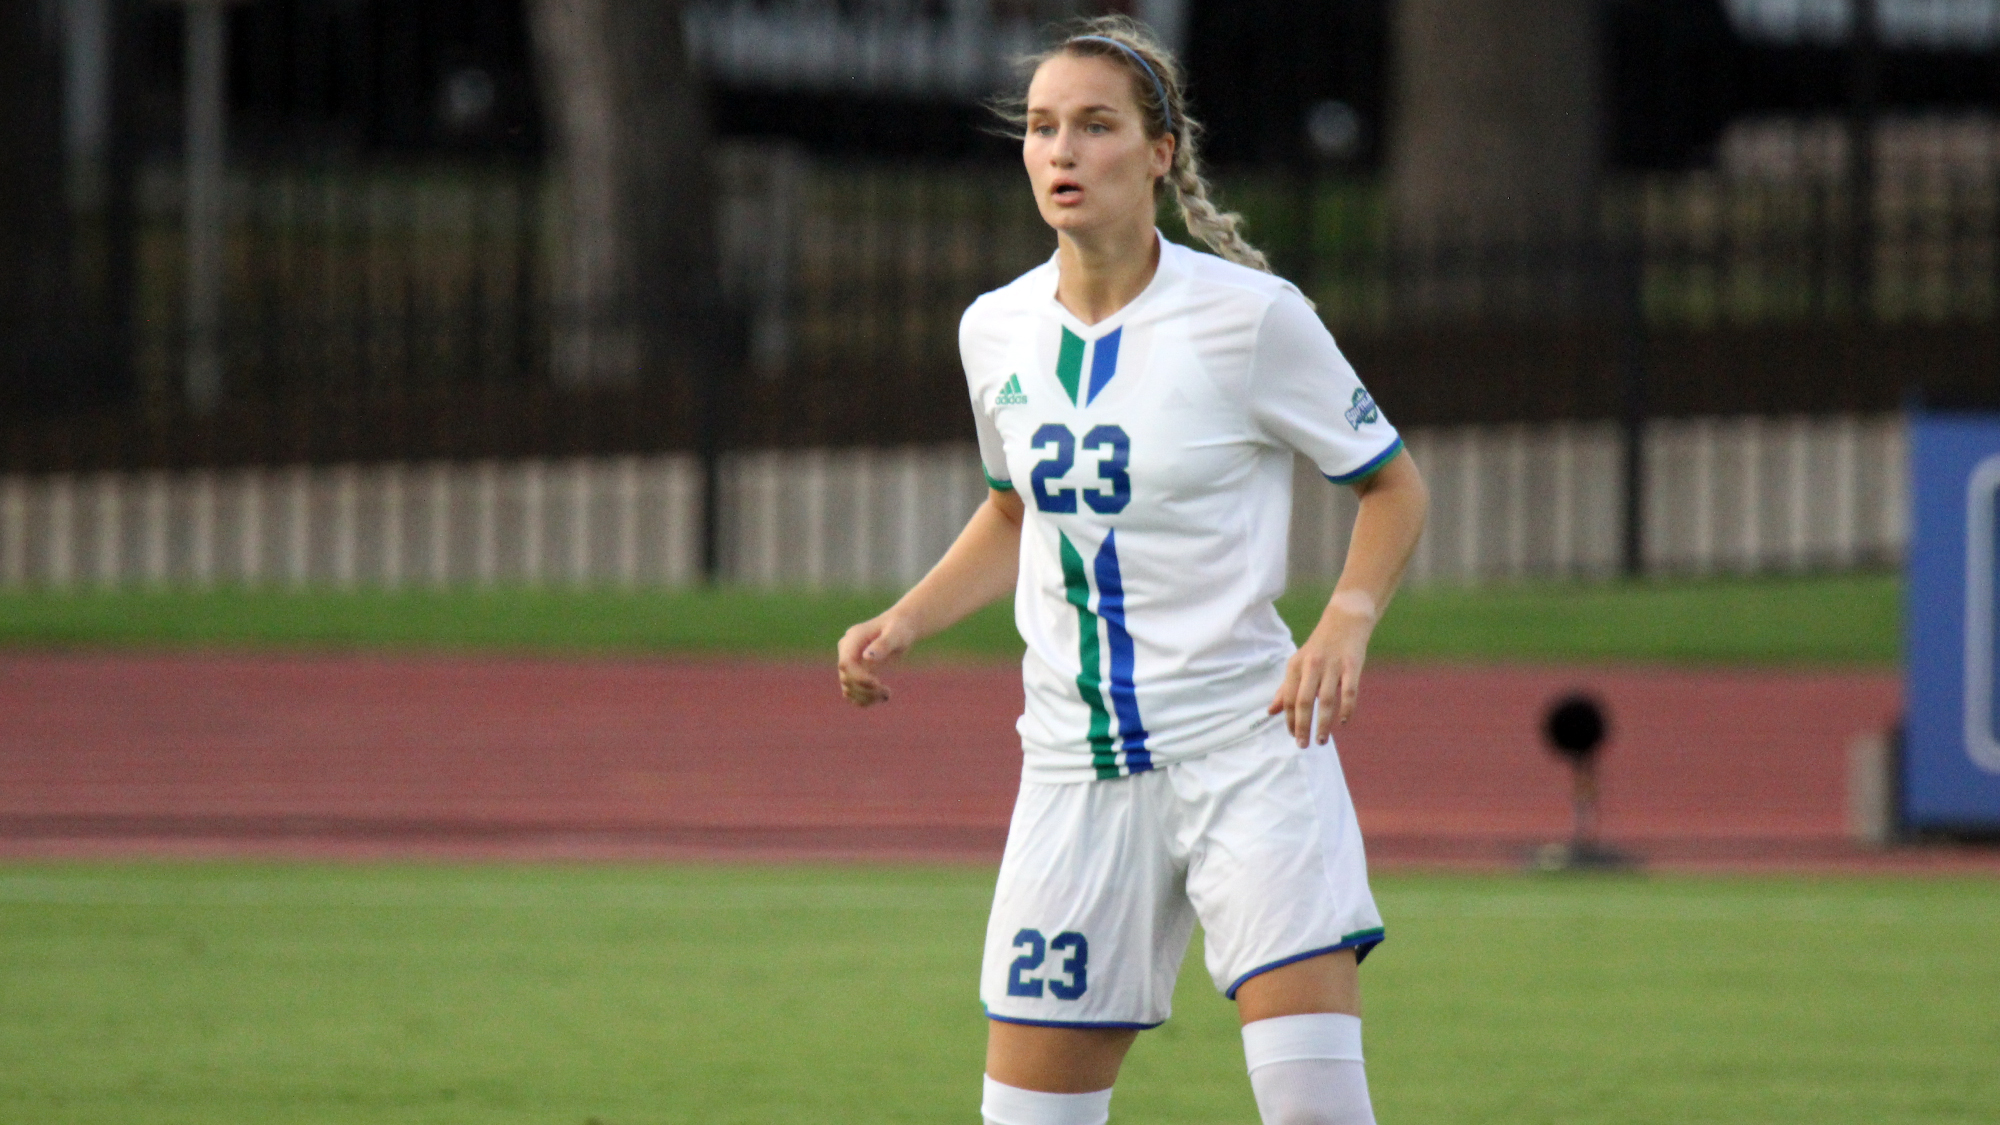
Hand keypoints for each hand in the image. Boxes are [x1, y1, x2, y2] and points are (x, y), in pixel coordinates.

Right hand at [836, 612, 918, 706]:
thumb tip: (867, 657)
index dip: (858, 677)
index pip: (846, 663)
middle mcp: (846, 651)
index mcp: (853, 639)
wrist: (901, 627)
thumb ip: (882, 645)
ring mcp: (849, 662)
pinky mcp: (855, 672)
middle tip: (886, 692)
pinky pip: (853, 692)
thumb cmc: (900, 628)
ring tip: (886, 695)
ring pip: (848, 688)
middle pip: (846, 678)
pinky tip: (882, 697)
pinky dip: (865, 699)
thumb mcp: (896, 635)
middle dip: (866, 690)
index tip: (877, 684)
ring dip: (866, 697)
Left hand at [1268, 591, 1377, 746]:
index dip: (1290, 720)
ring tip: (1321, 740)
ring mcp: (1332, 665)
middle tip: (1303, 745)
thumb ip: (1286, 688)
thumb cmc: (1319, 646)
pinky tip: (1343, 722)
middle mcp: (1312, 665)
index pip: (1289, 698)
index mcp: (1295, 665)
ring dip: (1323, 723)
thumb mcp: (1298, 664)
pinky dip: (1346, 708)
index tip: (1293, 736)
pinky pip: (1349, 691)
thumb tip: (1271, 711)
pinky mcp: (1352, 665)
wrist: (1345, 619)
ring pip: (1326, 700)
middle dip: (1302, 726)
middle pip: (1304, 701)